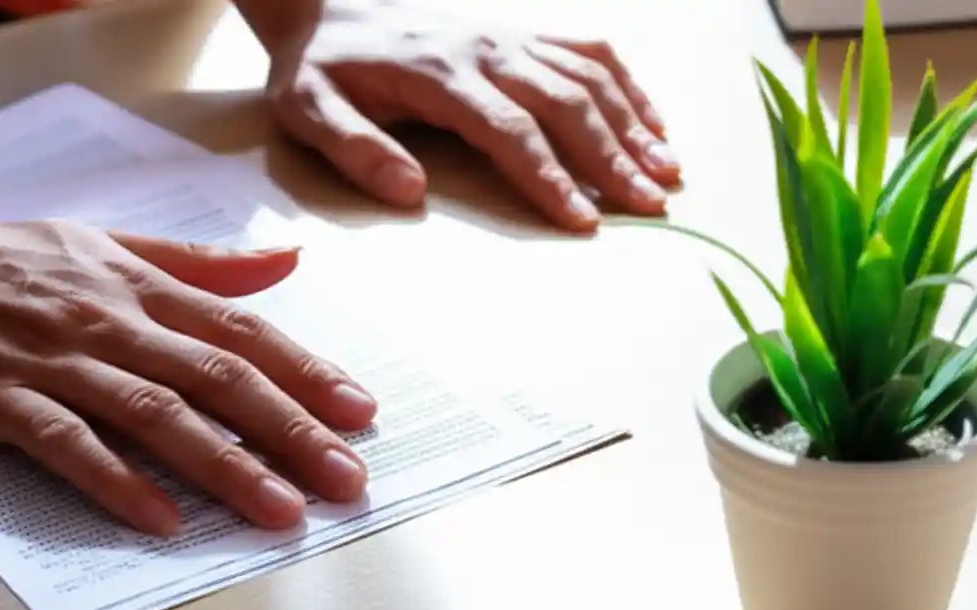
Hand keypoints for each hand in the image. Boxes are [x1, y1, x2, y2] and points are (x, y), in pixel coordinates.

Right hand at [0, 194, 376, 535]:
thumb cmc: (9, 258)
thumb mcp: (108, 243)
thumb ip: (201, 262)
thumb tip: (287, 261)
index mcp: (142, 287)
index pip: (243, 331)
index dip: (308, 372)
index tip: (359, 410)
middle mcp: (111, 323)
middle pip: (217, 377)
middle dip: (290, 429)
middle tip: (345, 476)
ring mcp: (57, 363)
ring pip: (156, 415)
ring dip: (225, 465)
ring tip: (281, 508)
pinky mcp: (0, 400)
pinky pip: (66, 445)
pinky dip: (115, 481)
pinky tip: (163, 519)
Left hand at [245, 0, 678, 231]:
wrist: (322, 4)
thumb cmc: (319, 69)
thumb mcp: (308, 110)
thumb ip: (355, 149)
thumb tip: (409, 194)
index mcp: (439, 74)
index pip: (509, 130)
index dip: (550, 177)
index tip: (584, 221)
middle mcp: (486, 49)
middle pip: (566, 102)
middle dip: (612, 157)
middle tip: (650, 206)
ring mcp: (509, 35)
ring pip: (588, 74)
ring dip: (632, 124)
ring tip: (668, 172)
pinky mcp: (519, 32)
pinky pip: (587, 50)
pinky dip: (627, 85)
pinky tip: (653, 122)